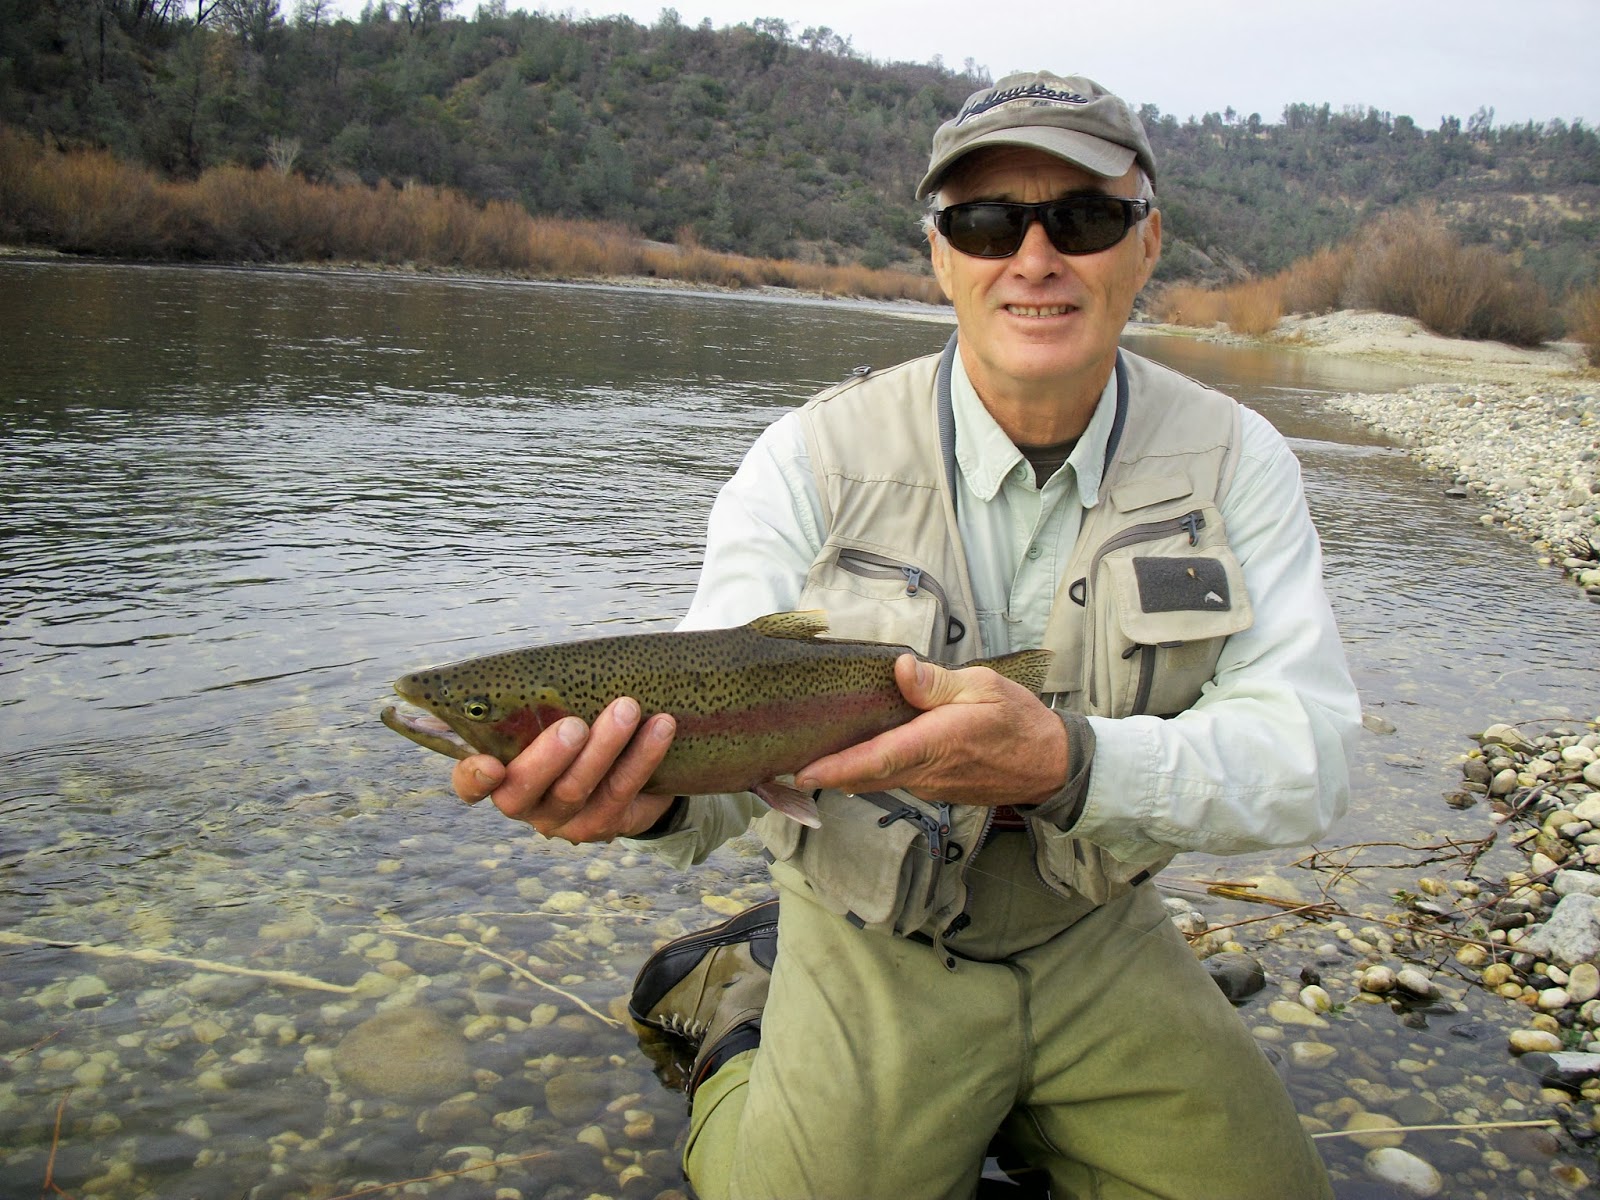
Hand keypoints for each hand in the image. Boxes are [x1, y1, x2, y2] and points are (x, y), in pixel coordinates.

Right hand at [450, 696, 677, 842]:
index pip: (470, 784)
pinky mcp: (603, 825)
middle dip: (550, 756)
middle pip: (525, 789)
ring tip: (628, 708)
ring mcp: (563, 820)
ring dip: (605, 746)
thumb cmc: (577, 727)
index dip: (474, 778)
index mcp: (499, 774)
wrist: (627, 771)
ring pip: (578, 790)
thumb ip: (541, 700)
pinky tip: (661, 727)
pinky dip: (643, 756)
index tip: (490, 765)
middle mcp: (526, 804)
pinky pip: (623, 791)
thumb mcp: (552, 715)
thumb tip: (552, 662)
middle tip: (575, 725)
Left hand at [794, 655, 1068, 807]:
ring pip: (878, 779)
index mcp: (936, 744)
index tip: (801, 772)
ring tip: (811, 750)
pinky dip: (871, 768)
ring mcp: (929, 786)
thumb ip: (938, 682)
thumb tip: (901, 669)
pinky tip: (857, 750)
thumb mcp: (984, 686)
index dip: (836, 768)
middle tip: (784, 760)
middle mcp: (927, 772)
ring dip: (847, 769)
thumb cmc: (1019, 721)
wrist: (1050, 764)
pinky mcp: (934, 789)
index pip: (876, 760)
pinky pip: (895, 779)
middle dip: (825, 772)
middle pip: (865, 776)